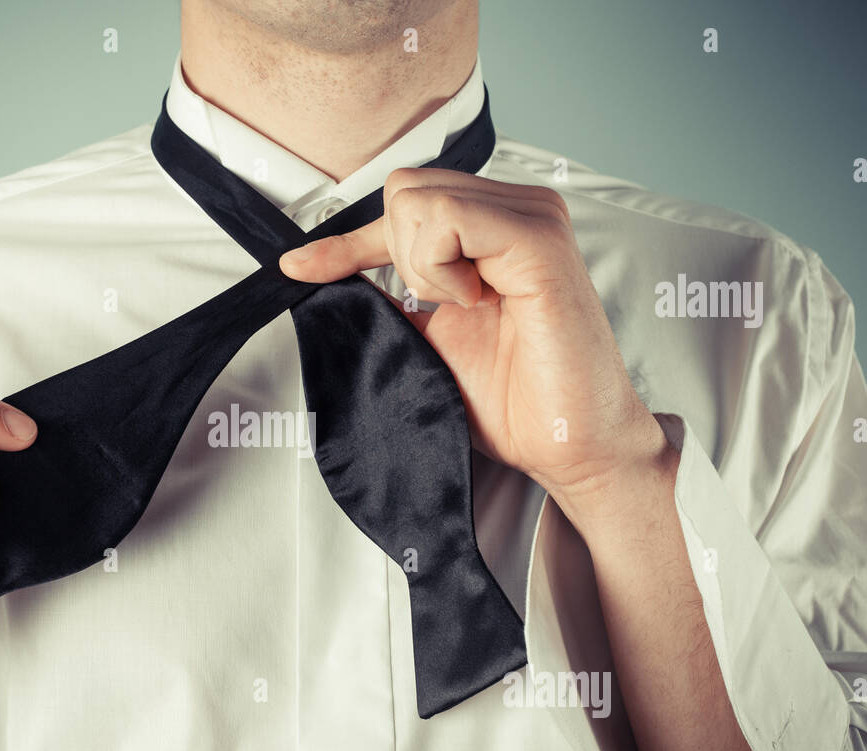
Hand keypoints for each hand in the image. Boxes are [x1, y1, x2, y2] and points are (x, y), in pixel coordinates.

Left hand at [280, 169, 668, 516]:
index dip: (348, 240)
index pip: (405, 201)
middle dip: (397, 255)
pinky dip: (440, 268)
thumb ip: (391, 297)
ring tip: (466, 307)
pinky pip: (449, 219)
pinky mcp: (540, 240)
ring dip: (421, 265)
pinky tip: (476, 303)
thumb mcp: (429, 338)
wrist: (568, 445)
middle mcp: (521, 208)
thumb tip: (325, 275)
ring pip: (418, 197)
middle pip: (404, 188)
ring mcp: (535, 217)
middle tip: (443, 307)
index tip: (299, 267)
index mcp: (500, 224)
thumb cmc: (516, 400)